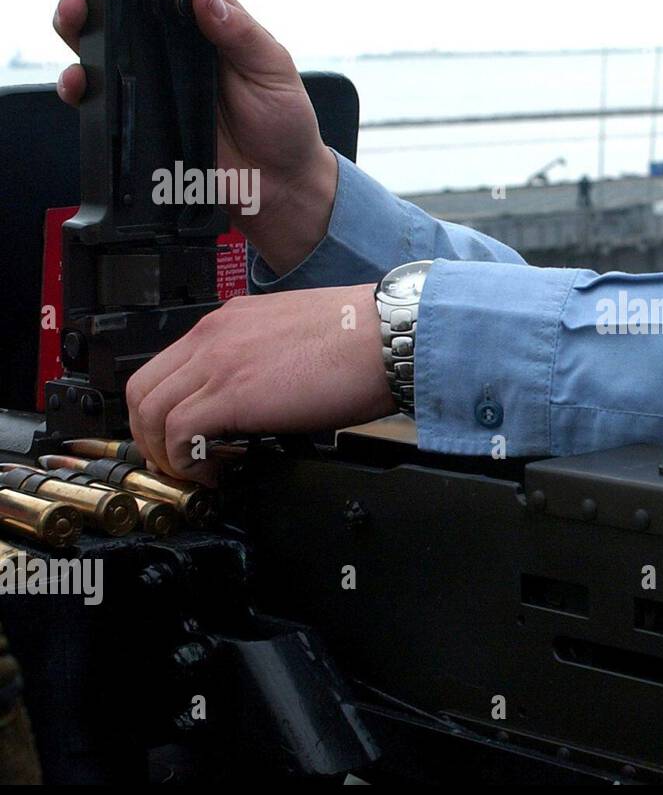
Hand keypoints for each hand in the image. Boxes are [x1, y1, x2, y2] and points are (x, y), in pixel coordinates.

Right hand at [49, 0, 337, 275]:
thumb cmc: (285, 123)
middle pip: (120, 6)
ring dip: (77, 27)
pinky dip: (82, 87)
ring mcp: (152, 82)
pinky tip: (82, 82)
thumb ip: (241, 34)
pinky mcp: (140, 119)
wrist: (281, 186)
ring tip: (76, 18)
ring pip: (99, 45)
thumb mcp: (274, 69)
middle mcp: (172, 48)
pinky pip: (100, 99)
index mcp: (207, 25)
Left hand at [124, 285, 394, 485]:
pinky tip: (210, 473)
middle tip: (176, 462)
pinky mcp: (231, 393)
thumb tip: (257, 400)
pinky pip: (177, 432)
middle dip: (149, 436)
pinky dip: (183, 460)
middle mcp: (214, 336)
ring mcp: (218, 362)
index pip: (166, 366)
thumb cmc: (362, 340)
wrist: (388, 336)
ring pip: (150, 412)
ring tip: (194, 472)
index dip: (164, 410)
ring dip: (163, 452)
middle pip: (143, 390)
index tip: (181, 436)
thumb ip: (262, 359)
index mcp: (230, 322)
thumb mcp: (295, 338)